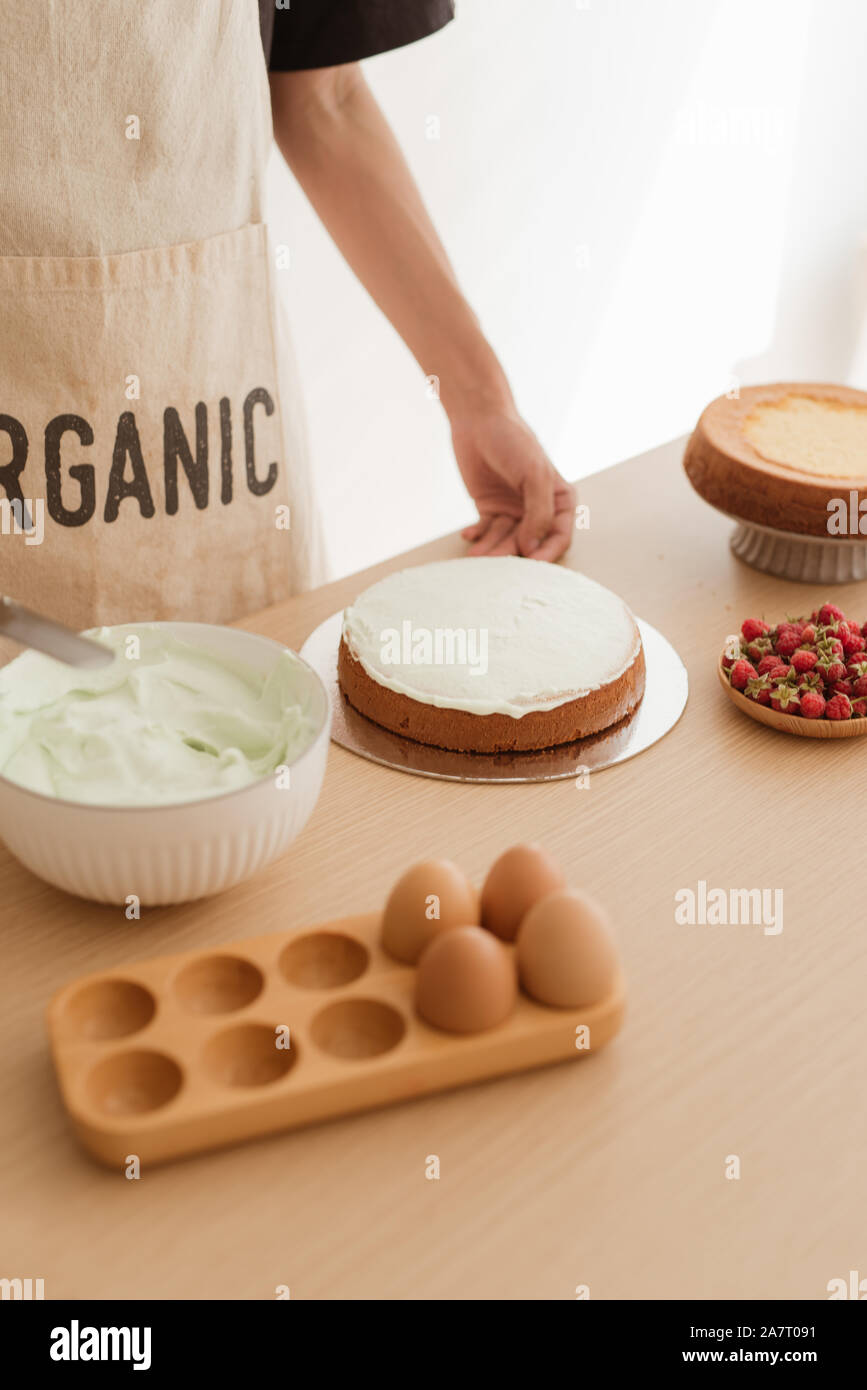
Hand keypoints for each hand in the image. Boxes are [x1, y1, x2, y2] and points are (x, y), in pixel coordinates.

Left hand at [451, 408, 576, 561]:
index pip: (559, 536)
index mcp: (559, 499)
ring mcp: (514, 509)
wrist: (479, 419)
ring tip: (475, 556)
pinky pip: (486, 531)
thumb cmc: (513, 441)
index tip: (530, 564)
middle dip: (512, 554)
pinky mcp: (490, 508)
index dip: (547, 553)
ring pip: (505, 540)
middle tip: (494, 565)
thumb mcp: (534, 474)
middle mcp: (538, 508)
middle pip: (529, 543)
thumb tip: (531, 547)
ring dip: (491, 549)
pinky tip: (468, 535)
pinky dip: (478, 537)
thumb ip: (538, 512)